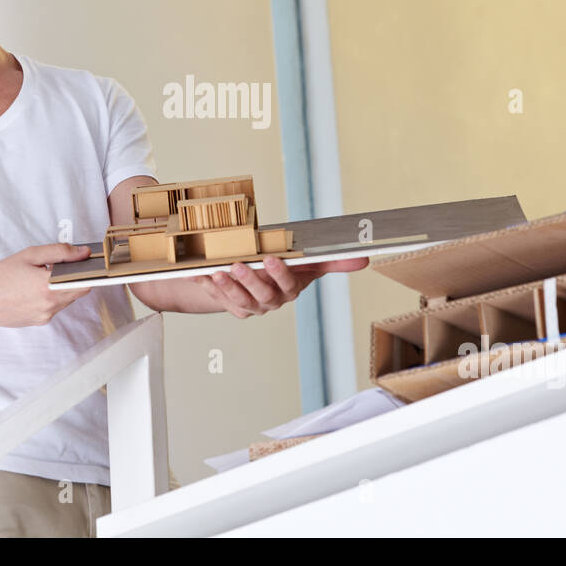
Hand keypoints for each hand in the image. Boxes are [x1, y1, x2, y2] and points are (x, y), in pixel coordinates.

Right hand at [0, 243, 92, 326]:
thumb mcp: (31, 255)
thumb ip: (60, 252)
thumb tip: (83, 252)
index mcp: (49, 287)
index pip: (85, 283)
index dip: (89, 273)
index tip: (90, 266)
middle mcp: (49, 305)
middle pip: (77, 292)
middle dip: (74, 279)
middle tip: (60, 267)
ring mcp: (44, 316)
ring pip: (65, 301)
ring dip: (61, 289)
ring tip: (42, 278)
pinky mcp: (38, 322)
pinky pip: (53, 308)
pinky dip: (50, 298)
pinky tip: (34, 290)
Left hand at [198, 256, 368, 318]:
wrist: (260, 278)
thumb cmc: (285, 266)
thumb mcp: (308, 261)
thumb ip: (333, 262)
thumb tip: (364, 259)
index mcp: (291, 289)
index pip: (288, 284)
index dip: (280, 273)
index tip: (272, 258)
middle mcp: (272, 301)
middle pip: (262, 295)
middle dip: (250, 279)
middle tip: (239, 264)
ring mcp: (252, 306)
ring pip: (239, 300)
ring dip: (227, 286)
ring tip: (218, 270)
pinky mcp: (234, 307)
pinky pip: (220, 298)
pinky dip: (209, 286)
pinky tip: (201, 274)